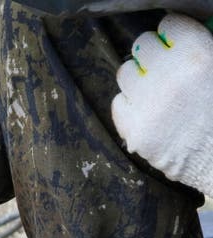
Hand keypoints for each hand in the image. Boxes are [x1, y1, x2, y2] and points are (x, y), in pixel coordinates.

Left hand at [112, 14, 212, 196]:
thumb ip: (200, 48)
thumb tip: (175, 39)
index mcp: (197, 55)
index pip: (168, 25)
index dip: (172, 35)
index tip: (174, 43)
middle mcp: (169, 78)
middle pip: (142, 46)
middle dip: (152, 54)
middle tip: (161, 67)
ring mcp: (148, 106)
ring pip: (125, 73)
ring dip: (137, 78)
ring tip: (152, 90)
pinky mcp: (135, 131)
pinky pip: (118, 104)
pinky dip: (129, 105)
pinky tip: (145, 110)